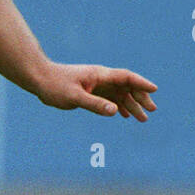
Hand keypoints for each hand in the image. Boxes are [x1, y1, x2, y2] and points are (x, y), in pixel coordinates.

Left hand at [35, 63, 157, 119]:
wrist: (39, 79)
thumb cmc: (55, 86)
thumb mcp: (75, 97)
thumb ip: (95, 104)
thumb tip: (115, 110)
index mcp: (100, 75)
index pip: (126, 77)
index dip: (141, 83)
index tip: (155, 89)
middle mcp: (101, 78)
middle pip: (126, 86)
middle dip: (140, 98)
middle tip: (152, 111)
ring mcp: (96, 84)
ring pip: (119, 93)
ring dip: (131, 105)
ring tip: (143, 119)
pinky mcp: (90, 90)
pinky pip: (109, 97)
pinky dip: (118, 106)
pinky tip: (124, 115)